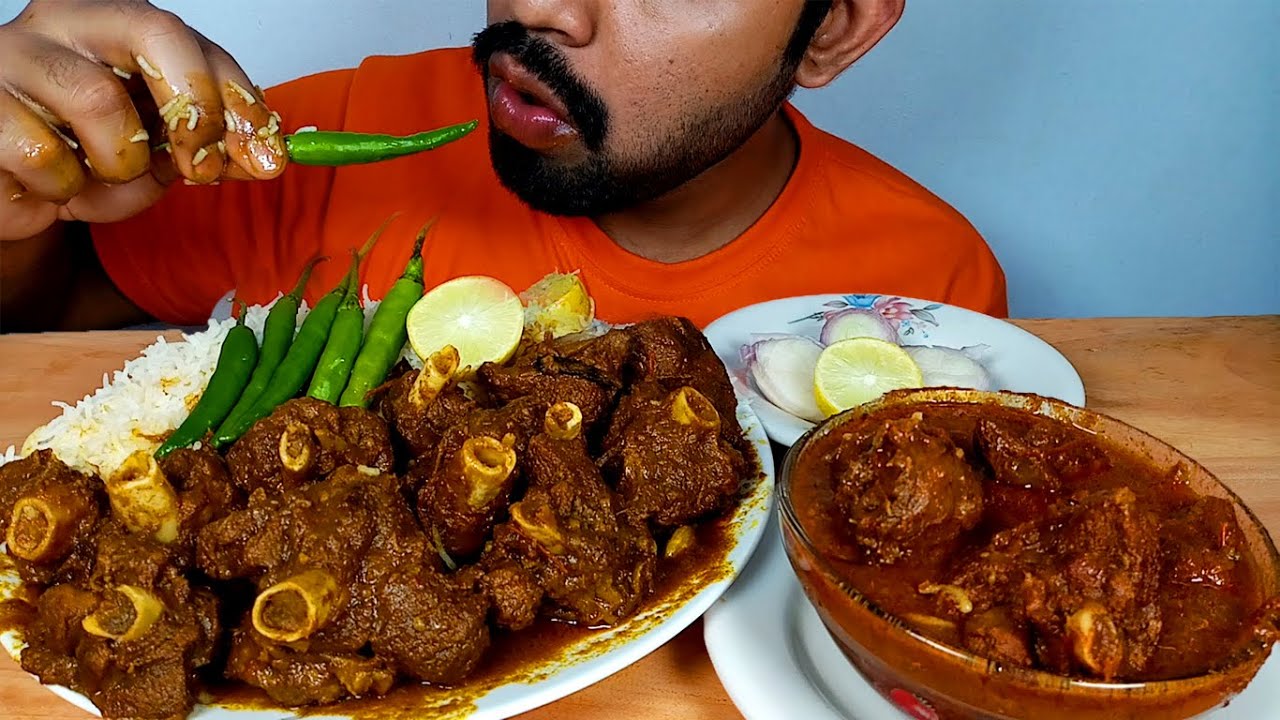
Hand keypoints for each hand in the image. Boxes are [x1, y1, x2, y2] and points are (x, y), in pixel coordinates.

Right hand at [0, 0, 288, 240]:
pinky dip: (67, 188)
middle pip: (153, 31)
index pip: (192, 40)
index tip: (267, 156)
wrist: (13, 188)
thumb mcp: (161, 154)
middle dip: (195, 107)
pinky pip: (46, 154)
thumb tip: (266, 158)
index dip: (237, 98)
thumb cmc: (86, 155)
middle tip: (204, 169)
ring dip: (120, 163)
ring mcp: (13, 58)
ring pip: (99, 101)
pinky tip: (53, 185)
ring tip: (100, 175)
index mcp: (115, 21)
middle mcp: (64, 23)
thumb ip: (213, 150)